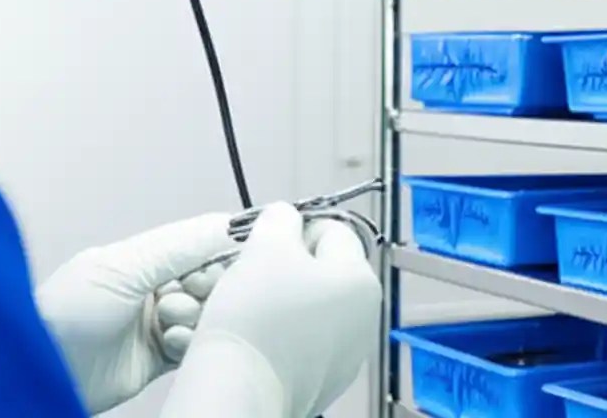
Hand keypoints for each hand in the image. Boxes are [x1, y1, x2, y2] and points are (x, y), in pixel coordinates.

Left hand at [37, 214, 235, 414]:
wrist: (40, 371)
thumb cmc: (63, 314)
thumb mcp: (124, 267)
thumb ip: (179, 247)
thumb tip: (226, 224)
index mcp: (143, 258)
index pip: (202, 243)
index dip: (223, 248)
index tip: (234, 255)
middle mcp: (152, 287)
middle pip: (211, 279)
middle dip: (206, 285)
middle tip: (190, 291)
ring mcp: (156, 322)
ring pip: (206, 312)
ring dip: (194, 315)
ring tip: (168, 321)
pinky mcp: (159, 358)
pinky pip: (194, 345)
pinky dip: (189, 343)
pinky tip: (168, 342)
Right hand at [160, 204, 381, 417]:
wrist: (242, 390)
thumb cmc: (257, 318)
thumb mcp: (266, 248)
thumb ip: (281, 221)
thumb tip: (286, 217)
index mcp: (360, 279)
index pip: (333, 230)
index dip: (296, 228)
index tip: (267, 240)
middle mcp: (365, 317)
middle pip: (324, 271)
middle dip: (288, 266)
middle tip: (253, 273)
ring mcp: (347, 353)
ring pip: (312, 307)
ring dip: (283, 300)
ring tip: (250, 307)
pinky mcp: (324, 380)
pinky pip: (304, 342)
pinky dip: (282, 335)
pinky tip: (257, 338)